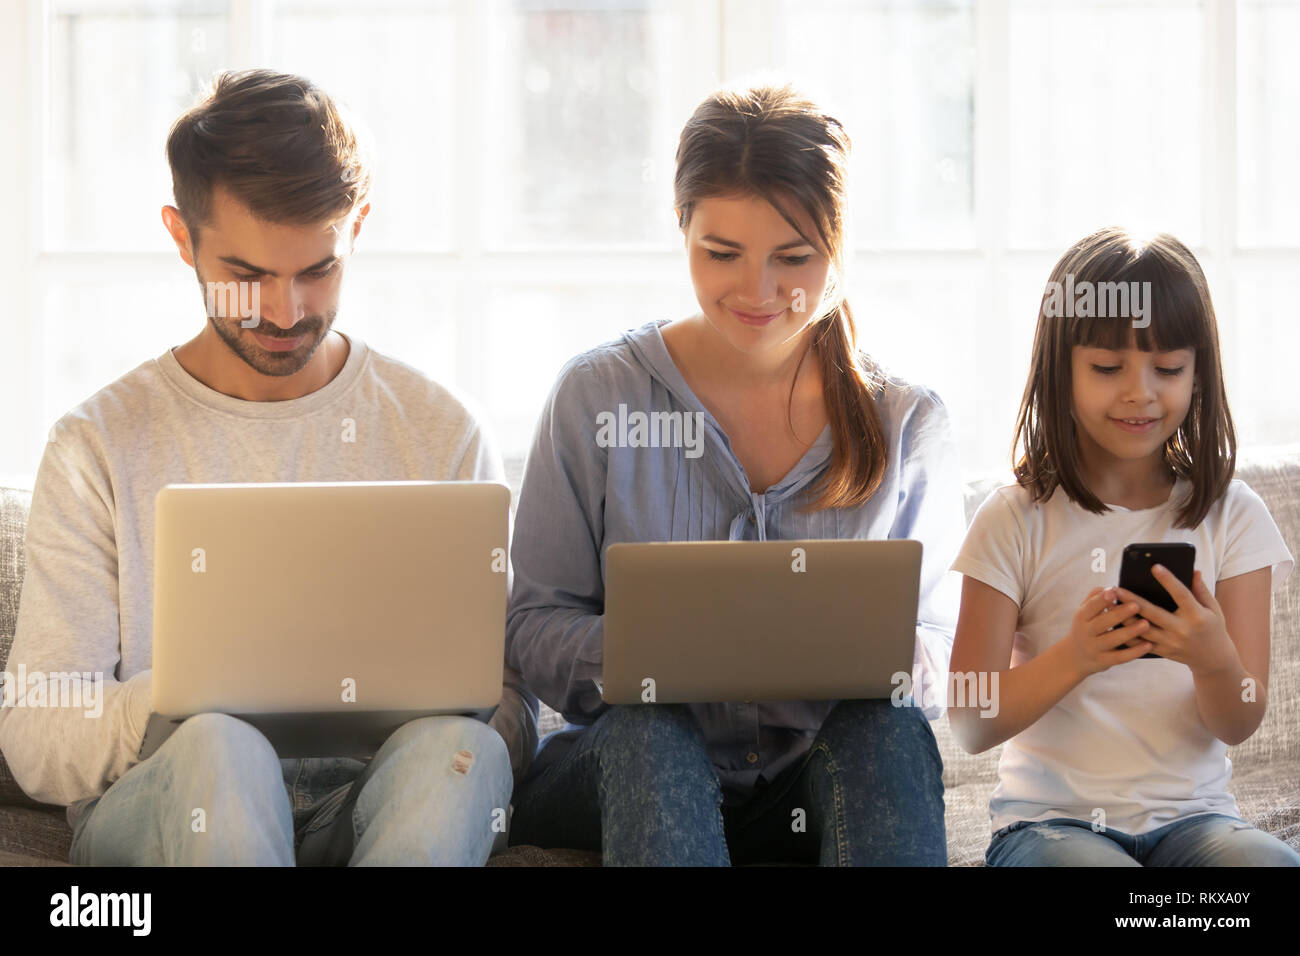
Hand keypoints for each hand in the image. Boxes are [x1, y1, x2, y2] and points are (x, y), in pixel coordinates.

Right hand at [1063, 586, 1153, 677]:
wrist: (1075, 657)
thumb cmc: (1087, 628)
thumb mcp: (1084, 613)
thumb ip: (1094, 599)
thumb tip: (1109, 588)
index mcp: (1082, 617)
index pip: (1091, 607)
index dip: (1101, 599)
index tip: (1114, 591)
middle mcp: (1086, 632)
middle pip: (1102, 623)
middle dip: (1119, 614)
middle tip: (1136, 605)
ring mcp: (1094, 648)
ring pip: (1112, 640)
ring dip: (1130, 632)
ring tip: (1146, 624)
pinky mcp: (1104, 661)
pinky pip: (1120, 657)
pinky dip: (1134, 652)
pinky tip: (1148, 645)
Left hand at [1116, 567, 1238, 676]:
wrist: (1213, 659)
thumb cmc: (1213, 628)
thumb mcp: (1213, 609)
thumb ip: (1201, 590)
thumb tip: (1193, 571)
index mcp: (1196, 616)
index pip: (1181, 594)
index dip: (1168, 580)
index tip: (1155, 567)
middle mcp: (1182, 630)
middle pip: (1152, 613)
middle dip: (1132, 600)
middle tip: (1115, 588)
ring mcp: (1171, 643)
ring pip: (1142, 630)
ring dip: (1123, 618)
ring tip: (1108, 605)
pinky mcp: (1162, 651)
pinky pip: (1140, 643)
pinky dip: (1126, 634)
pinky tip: (1113, 624)